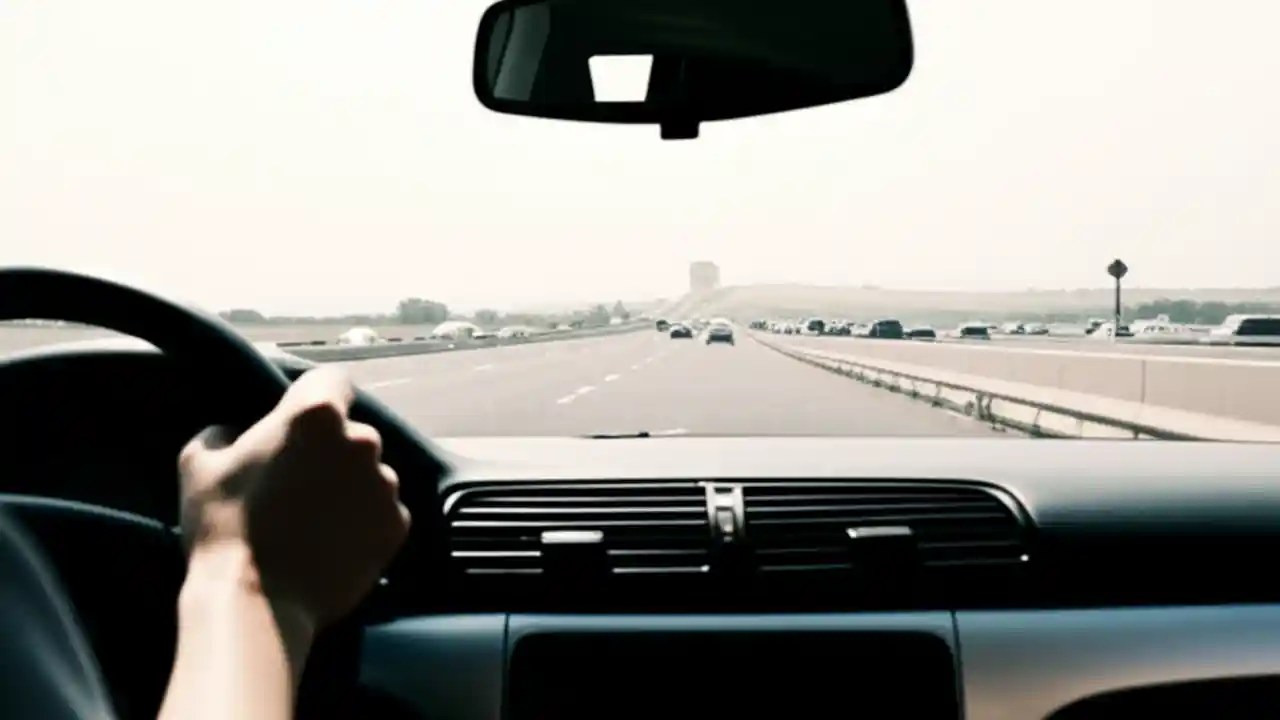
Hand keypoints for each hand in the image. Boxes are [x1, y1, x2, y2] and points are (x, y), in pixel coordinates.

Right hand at [177, 366, 409, 630]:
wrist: (256, 604)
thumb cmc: (224, 527)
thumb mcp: (199, 463)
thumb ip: (223, 432)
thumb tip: (234, 432)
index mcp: (316, 414)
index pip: (331, 381)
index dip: (313, 397)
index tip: (298, 423)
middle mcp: (363, 441)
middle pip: (352, 433)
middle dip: (330, 451)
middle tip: (297, 483)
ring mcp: (386, 484)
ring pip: (370, 474)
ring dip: (350, 488)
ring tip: (314, 521)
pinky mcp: (398, 525)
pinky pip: (382, 512)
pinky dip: (364, 523)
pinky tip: (332, 544)